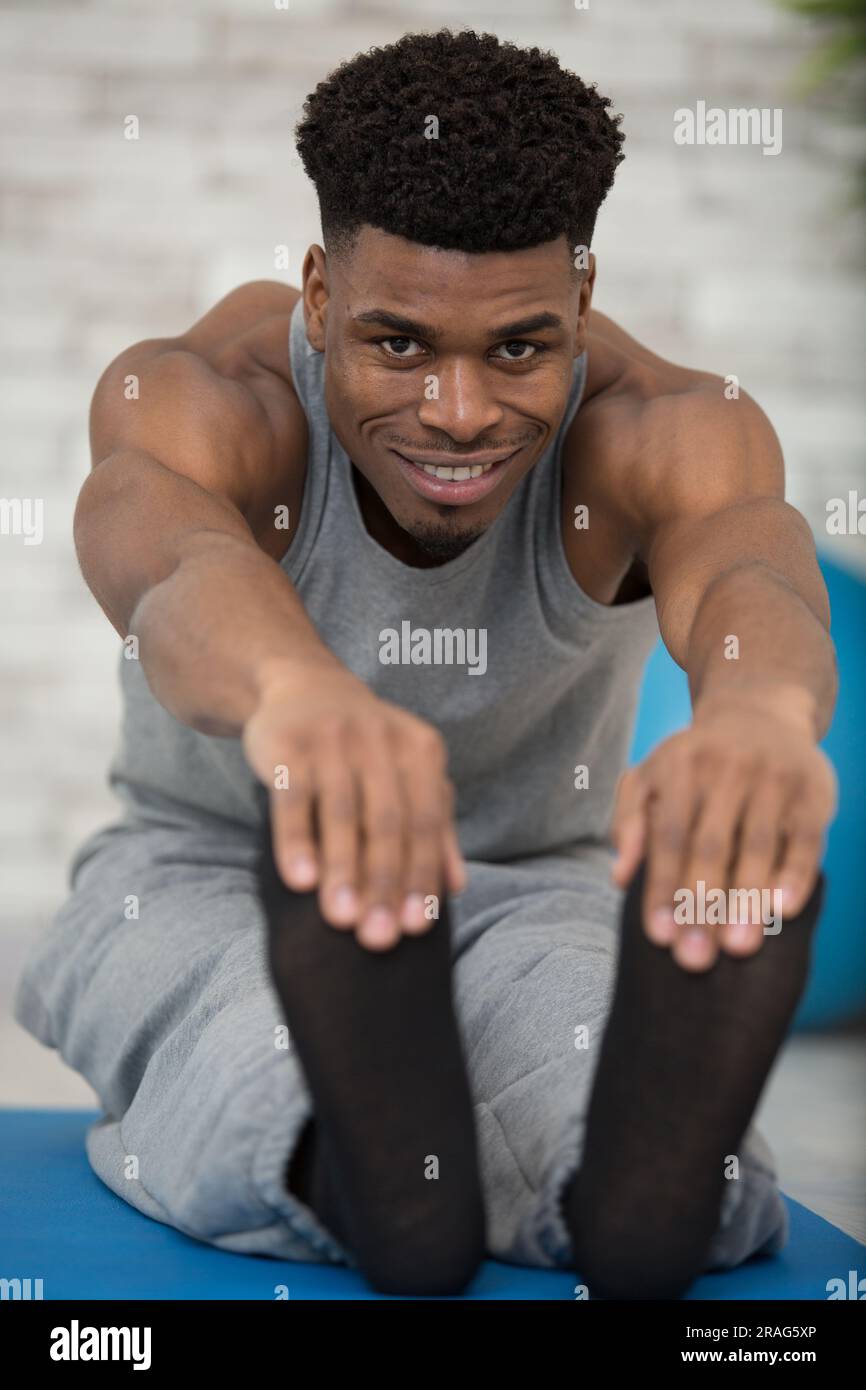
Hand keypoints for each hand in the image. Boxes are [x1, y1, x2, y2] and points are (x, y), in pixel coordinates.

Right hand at [242, 662, 465, 950]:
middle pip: (388, 822)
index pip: (427, 821)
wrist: (303, 686)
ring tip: (340, 921)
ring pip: (342, 813)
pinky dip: (298, 841)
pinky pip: (294, 798)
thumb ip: (434, 827)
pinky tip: (300, 882)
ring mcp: (333, 738)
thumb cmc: (363, 748)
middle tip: (377, 939)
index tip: (415, 929)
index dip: (422, 875)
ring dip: (343, 871)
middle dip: (385, 884)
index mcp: (420, 750)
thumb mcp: (408, 773)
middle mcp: (381, 739)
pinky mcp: (287, 743)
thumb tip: (456, 887)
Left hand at [611, 690, 836, 971]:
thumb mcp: (650, 776)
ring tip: (738, 948)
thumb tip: (619, 878)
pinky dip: (795, 875)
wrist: (758, 710)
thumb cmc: (694, 761)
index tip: (659, 937)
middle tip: (694, 960)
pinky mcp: (811, 790)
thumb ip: (629, 822)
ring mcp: (771, 777)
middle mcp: (724, 768)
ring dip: (747, 899)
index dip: (661, 887)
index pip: (668, 836)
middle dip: (702, 905)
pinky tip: (783, 911)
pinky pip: (804, 838)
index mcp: (679, 766)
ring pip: (758, 845)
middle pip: (711, 845)